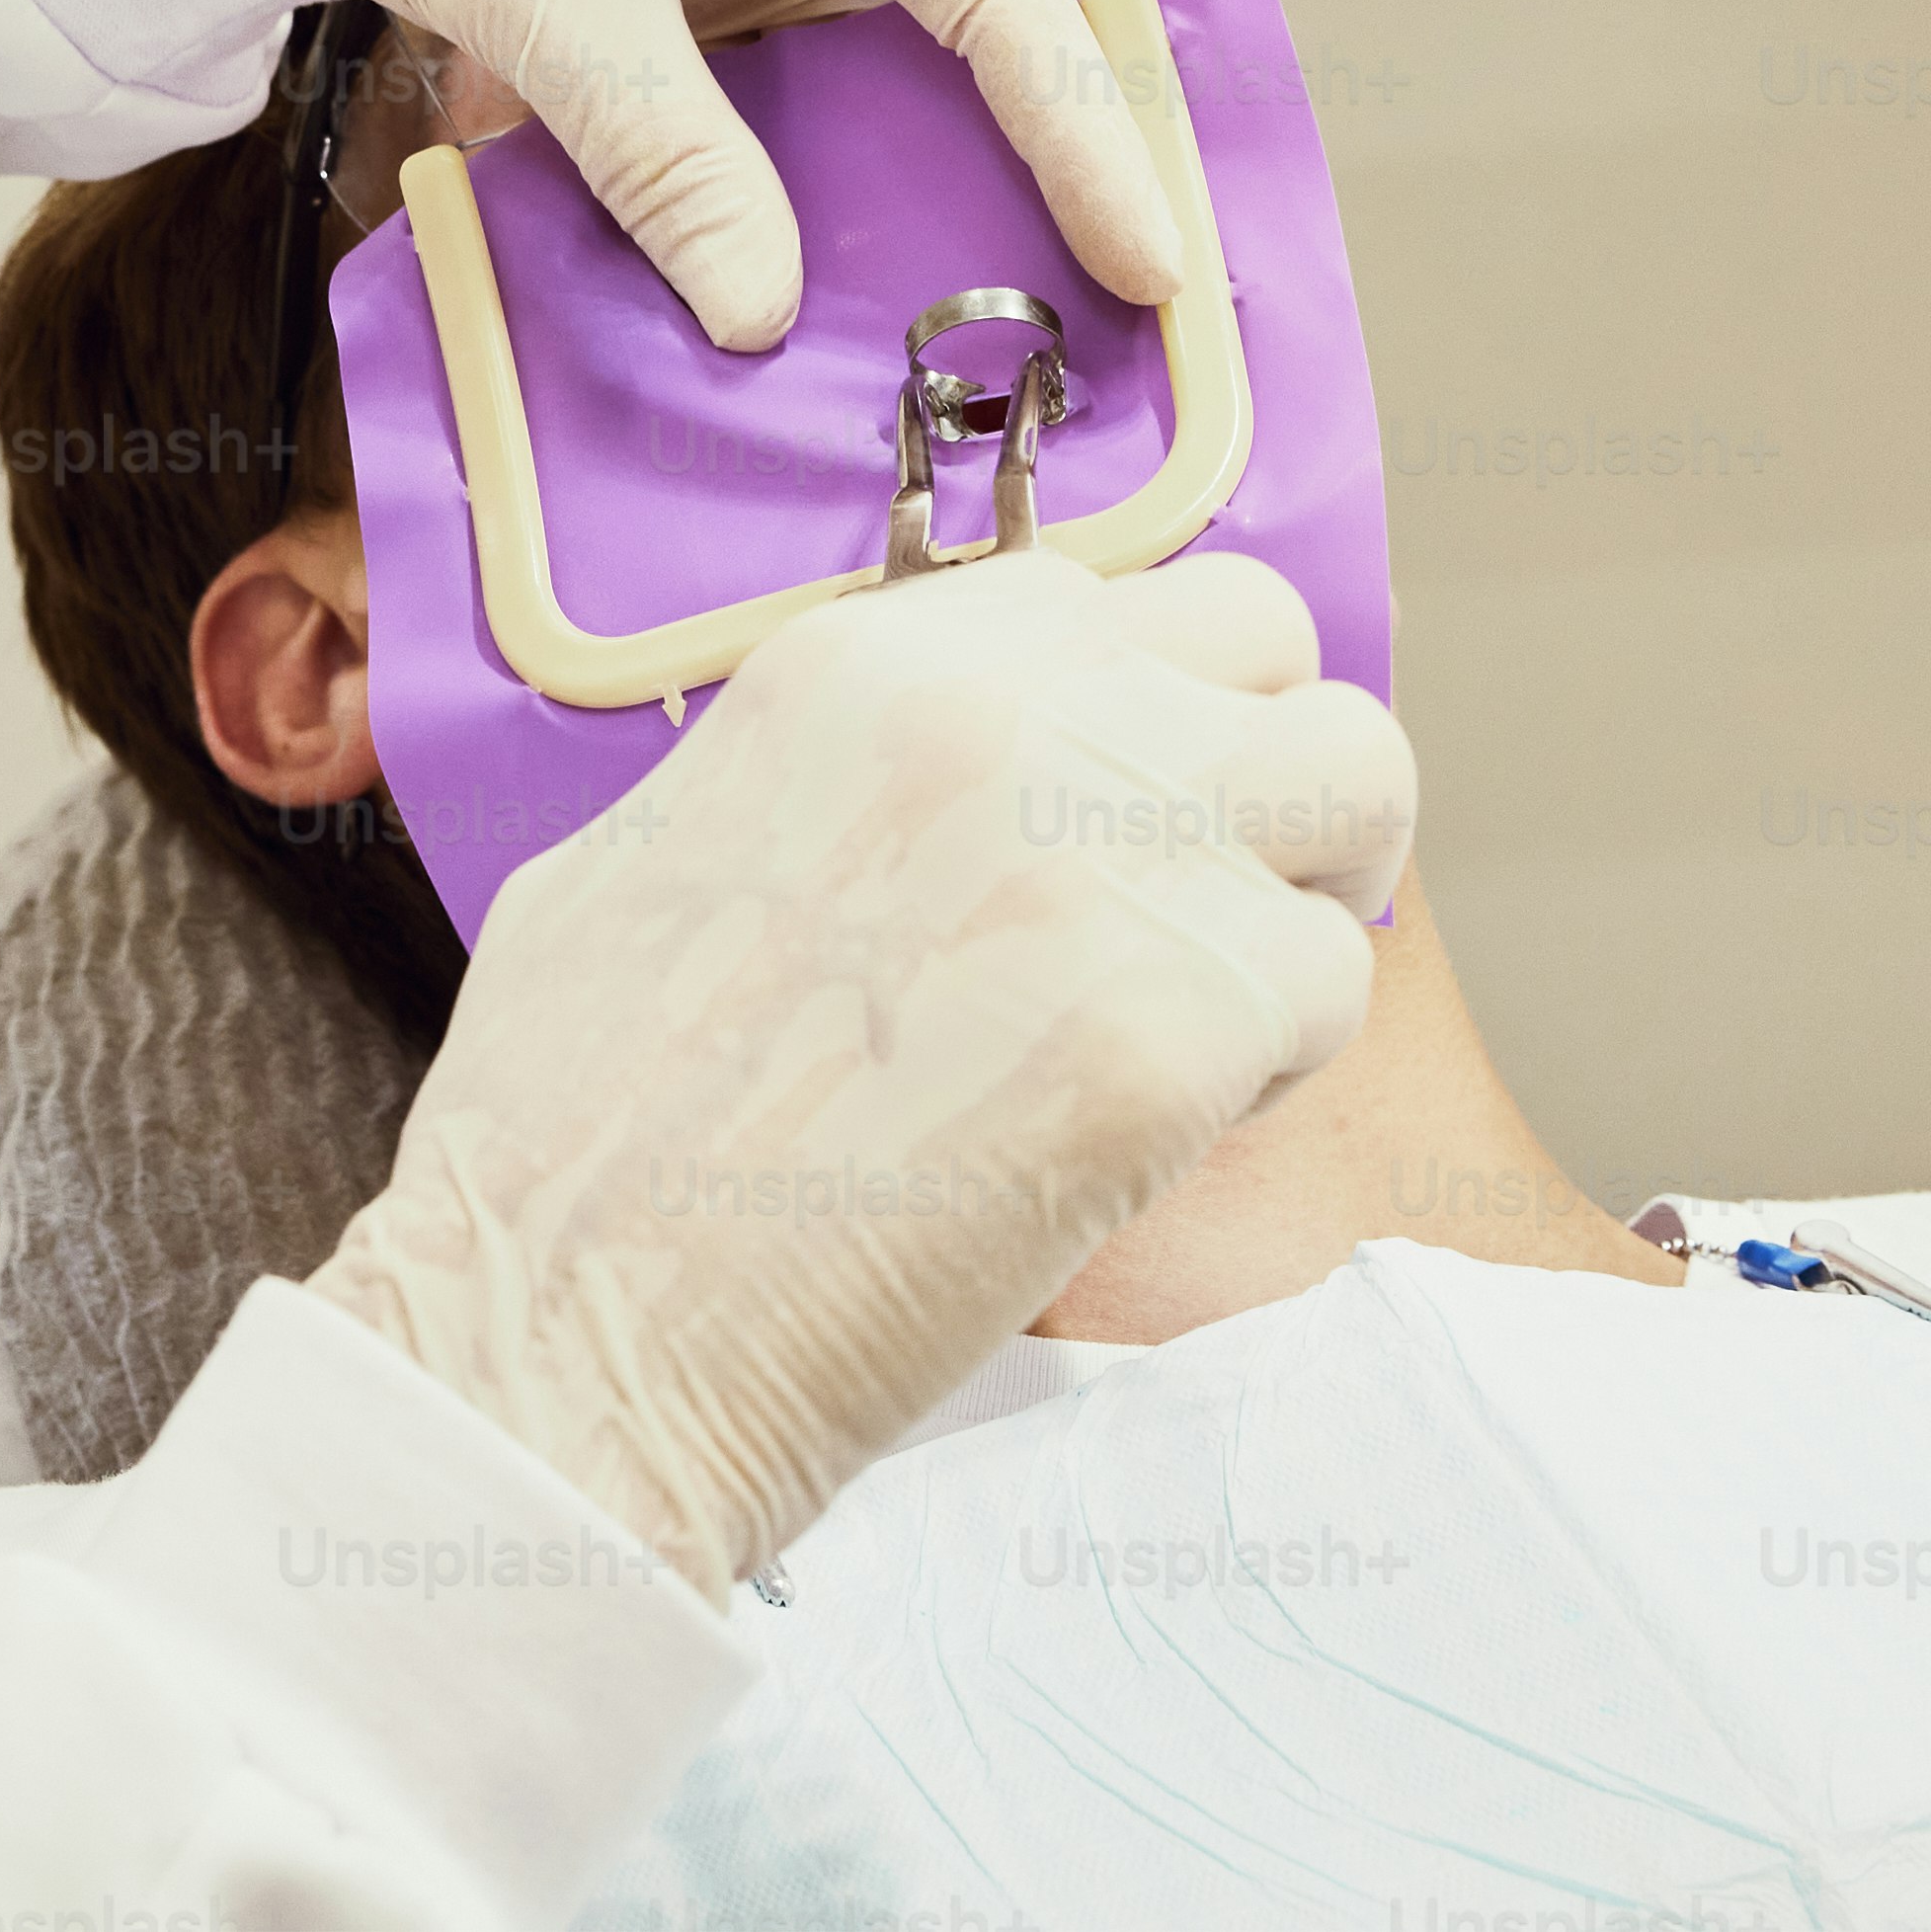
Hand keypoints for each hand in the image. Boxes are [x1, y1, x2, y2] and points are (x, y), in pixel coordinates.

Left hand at [133, 0, 1185, 350]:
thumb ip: (661, 150)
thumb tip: (763, 315)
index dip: (1092, 139)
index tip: (1153, 272)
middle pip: (1000, 40)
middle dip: (1061, 174)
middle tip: (1123, 330)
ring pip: (913, 83)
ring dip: (942, 198)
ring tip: (999, 346)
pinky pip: (811, 102)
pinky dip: (825, 193)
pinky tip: (820, 303)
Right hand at [302, 552, 1412, 1595]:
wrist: (569, 1331)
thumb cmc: (580, 1134)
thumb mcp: (658, 850)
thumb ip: (824, 781)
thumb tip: (921, 794)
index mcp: (867, 662)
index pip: (1126, 600)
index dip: (1158, 717)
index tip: (1130, 828)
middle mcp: (1003, 711)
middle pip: (1278, 650)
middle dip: (1274, 778)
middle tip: (1229, 910)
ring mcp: (1099, 855)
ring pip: (1362, 782)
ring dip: (1309, 898)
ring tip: (1220, 1020)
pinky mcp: (1169, 1025)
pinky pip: (1331, 992)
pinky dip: (1272, 1072)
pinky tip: (1146, 1138)